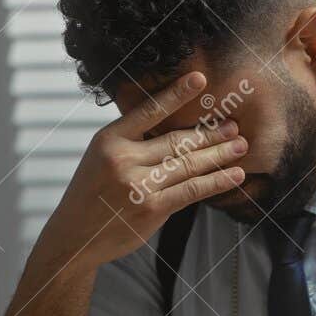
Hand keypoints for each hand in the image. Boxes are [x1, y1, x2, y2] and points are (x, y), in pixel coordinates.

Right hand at [33, 71, 246, 274]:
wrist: (75, 236)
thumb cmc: (93, 195)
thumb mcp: (102, 159)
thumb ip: (134, 145)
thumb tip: (180, 135)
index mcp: (109, 139)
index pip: (149, 111)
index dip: (176, 93)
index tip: (200, 79)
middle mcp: (123, 158)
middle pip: (176, 140)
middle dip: (210, 132)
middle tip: (234, 126)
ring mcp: (138, 184)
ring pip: (188, 164)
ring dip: (219, 154)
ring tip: (241, 146)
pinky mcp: (151, 209)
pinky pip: (191, 190)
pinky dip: (216, 181)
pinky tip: (234, 174)